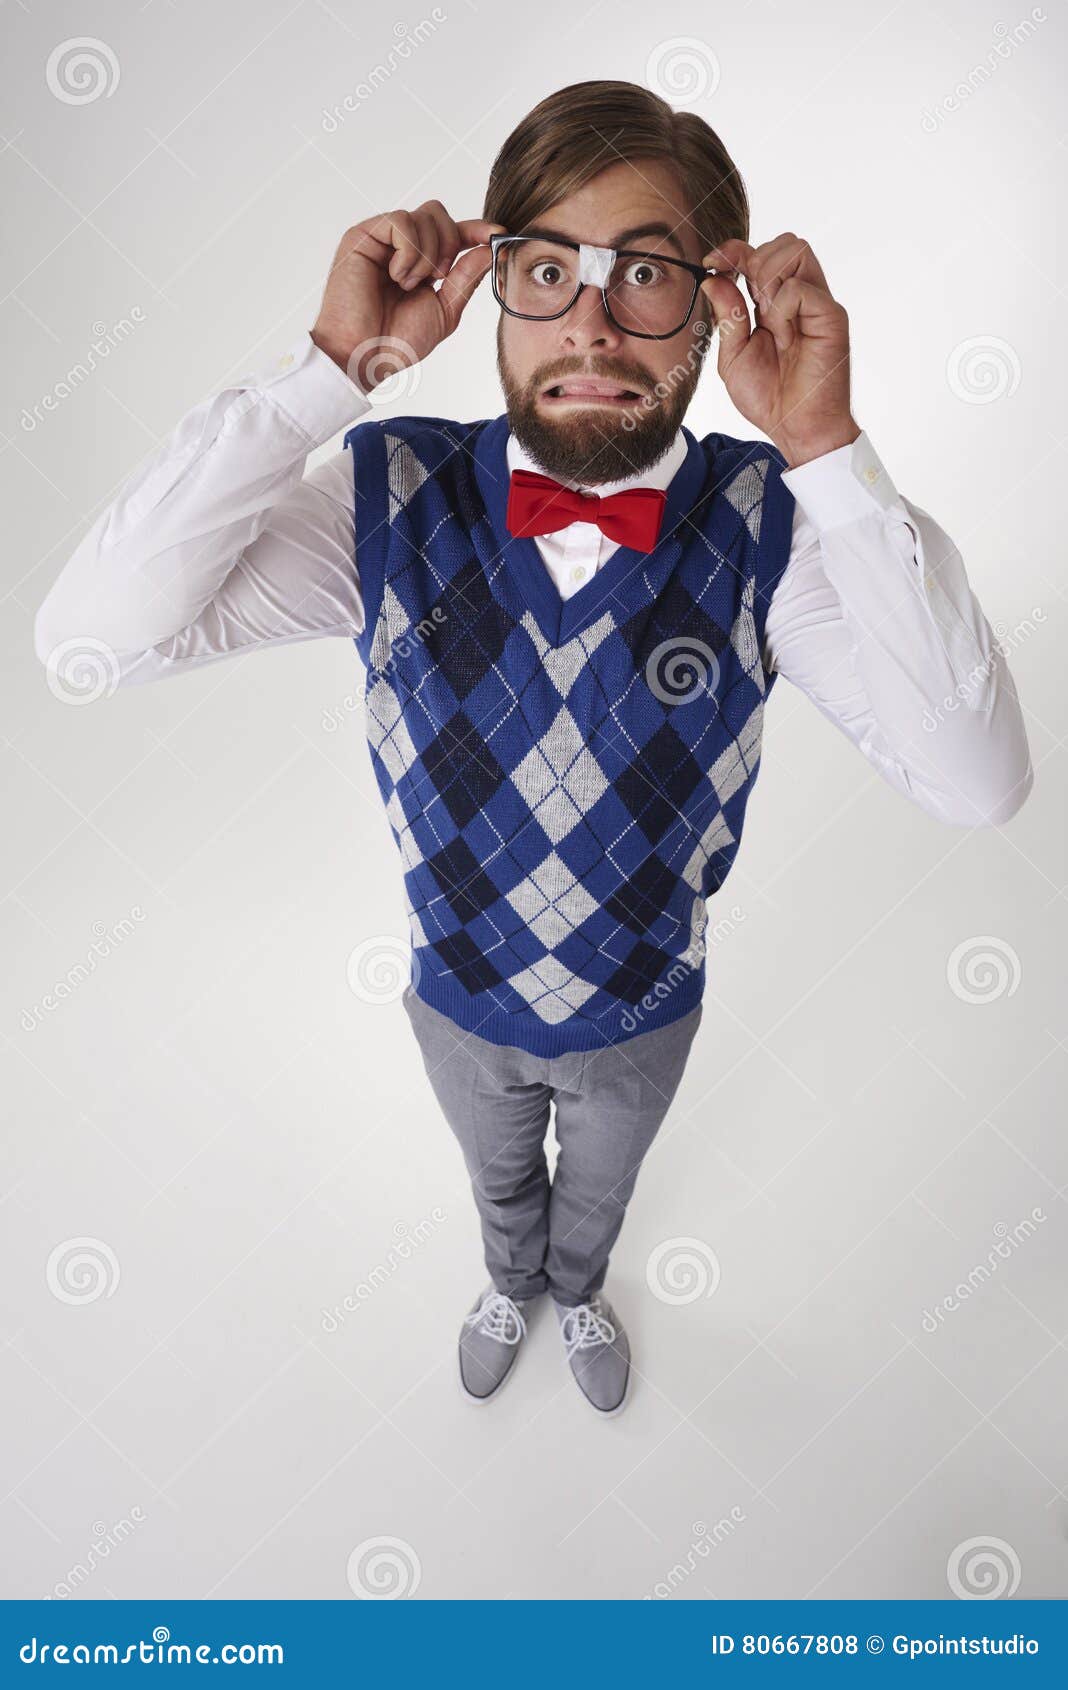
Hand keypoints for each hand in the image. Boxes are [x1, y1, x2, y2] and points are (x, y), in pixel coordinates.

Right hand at [311, 202, 507, 392]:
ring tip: (408, 285)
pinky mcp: (362, 235)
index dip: (476, 229)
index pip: (453, 232)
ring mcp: (381, 239)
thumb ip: (466, 278)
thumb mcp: (445, 310)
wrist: (366, 356)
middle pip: (439, 213)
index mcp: (421, 262)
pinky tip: (397, 276)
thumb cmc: (397, 341)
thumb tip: (490, 249)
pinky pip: (401, 221)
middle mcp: (400, 246)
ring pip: (423, 216)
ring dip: (426, 255)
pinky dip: (408, 252)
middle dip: (450, 243)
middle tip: (439, 277)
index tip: (498, 234)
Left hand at [699, 233, 859, 467]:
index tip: (712, 263)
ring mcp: (817, 303)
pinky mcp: (831, 315)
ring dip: (769, 280)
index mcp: (775, 303)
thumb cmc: (769, 397)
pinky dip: (781, 308)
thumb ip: (726, 316)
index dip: (734, 250)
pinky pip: (799, 288)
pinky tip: (784, 337)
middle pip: (782, 242)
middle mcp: (799, 296)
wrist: (796, 428)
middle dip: (754, 262)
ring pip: (796, 250)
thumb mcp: (733, 356)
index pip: (759, 254)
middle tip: (749, 305)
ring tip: (768, 323)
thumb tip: (713, 279)